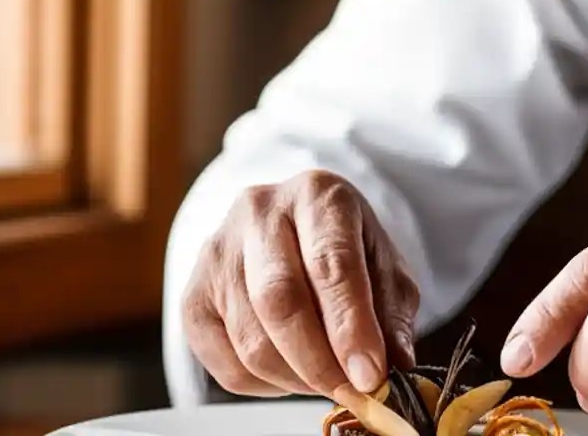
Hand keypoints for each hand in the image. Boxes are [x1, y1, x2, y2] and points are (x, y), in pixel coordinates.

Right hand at [182, 170, 419, 397]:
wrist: (295, 229)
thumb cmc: (346, 248)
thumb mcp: (385, 269)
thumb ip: (391, 315)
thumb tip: (393, 368)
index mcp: (317, 195)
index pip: (331, 263)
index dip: (350, 327)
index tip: (370, 376)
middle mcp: (260, 212)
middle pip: (280, 300)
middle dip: (319, 362)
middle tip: (351, 393)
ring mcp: (217, 252)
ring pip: (250, 338)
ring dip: (295, 378)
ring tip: (328, 382)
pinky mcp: (193, 294)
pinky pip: (223, 361)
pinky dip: (264, 385)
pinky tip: (291, 375)